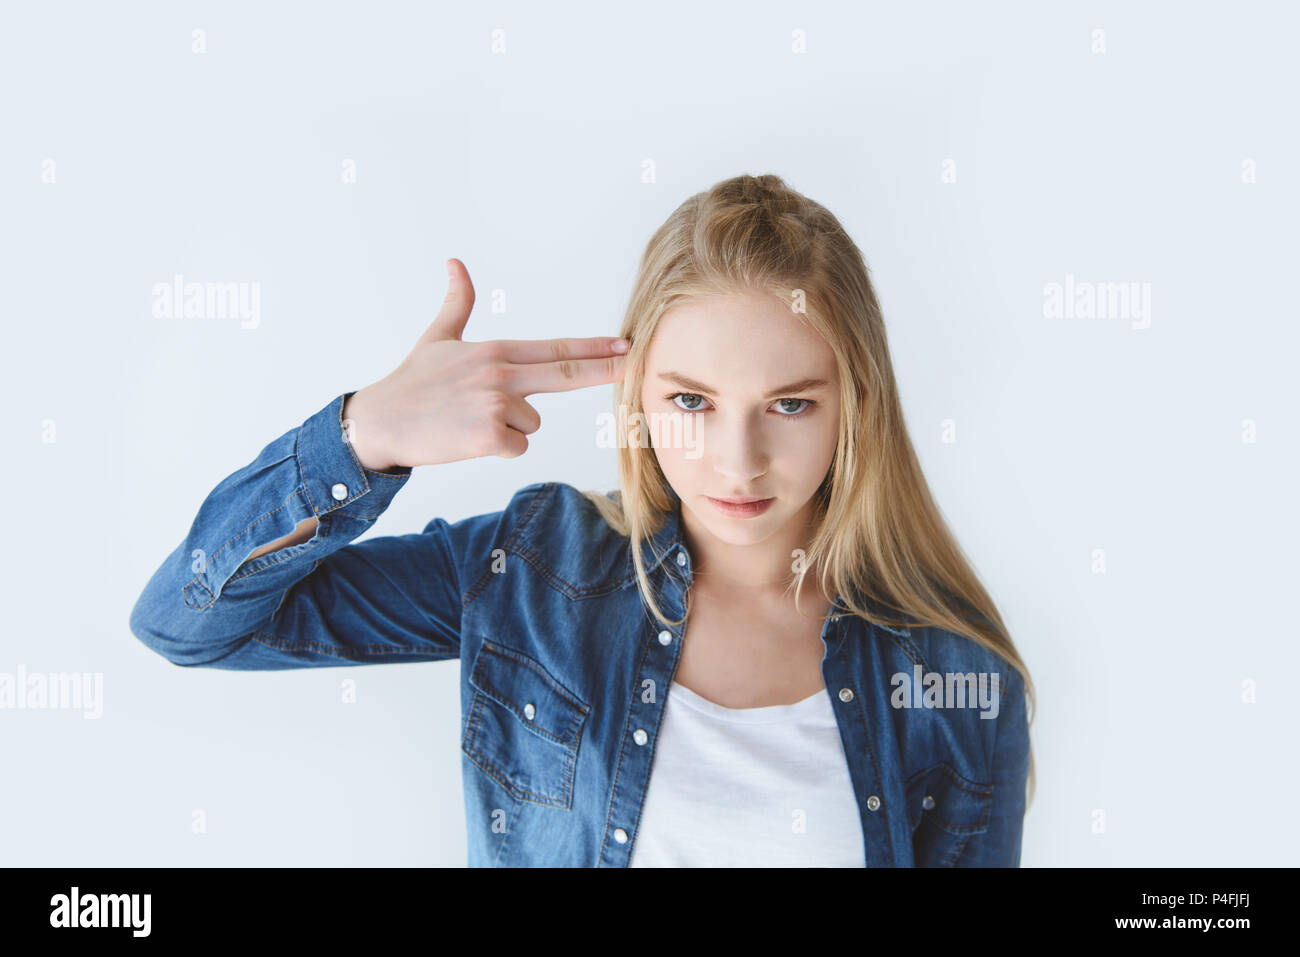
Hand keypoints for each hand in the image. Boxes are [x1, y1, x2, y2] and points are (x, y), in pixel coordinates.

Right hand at [342, 258, 628, 469]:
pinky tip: (468, 438)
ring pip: (532, 422)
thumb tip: (455, 262)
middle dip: (605, 369)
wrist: (379, 422)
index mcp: (493, 351)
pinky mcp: (488, 436)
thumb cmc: (411, 383)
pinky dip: (498, 448)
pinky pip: (517, 446)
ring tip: (471, 419)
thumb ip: (457, 302)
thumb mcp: (436, 338)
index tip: (623, 344)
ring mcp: (494, 405)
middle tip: (634, 364)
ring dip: (510, 428)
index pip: (555, 349)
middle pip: (564, 374)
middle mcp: (499, 374)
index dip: (593, 348)